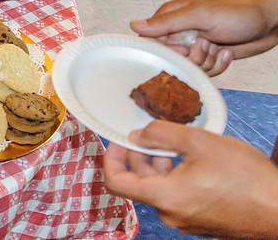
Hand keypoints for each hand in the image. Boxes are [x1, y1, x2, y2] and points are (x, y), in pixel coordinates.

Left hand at [103, 122, 277, 237]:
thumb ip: (161, 134)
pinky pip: (177, 198)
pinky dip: (177, 178)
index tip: (119, 140)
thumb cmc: (247, 178)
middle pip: (138, 184)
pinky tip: (196, 163)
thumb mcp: (200, 142)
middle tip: (154, 137)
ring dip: (161, 166)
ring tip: (180, 147)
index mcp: (165, 197)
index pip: (116, 182)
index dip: (111, 157)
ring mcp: (186, 222)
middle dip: (140, 157)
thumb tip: (138, 135)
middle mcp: (171, 215)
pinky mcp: (201, 223)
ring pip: (159, 189)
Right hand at [130, 0, 277, 74]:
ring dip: (207, 62)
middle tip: (206, 44)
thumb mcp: (199, 15)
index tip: (182, 48)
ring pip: (190, 66)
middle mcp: (182, 30)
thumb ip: (166, 22)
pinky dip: (218, 65)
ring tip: (219, 46)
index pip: (153, 40)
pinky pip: (206, 70)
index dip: (167, 49)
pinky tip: (226, 52)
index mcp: (173, 16)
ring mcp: (197, 43)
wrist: (270, 21)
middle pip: (172, 57)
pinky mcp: (211, 54)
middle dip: (192, 57)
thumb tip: (134, 26)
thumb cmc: (238, 11)